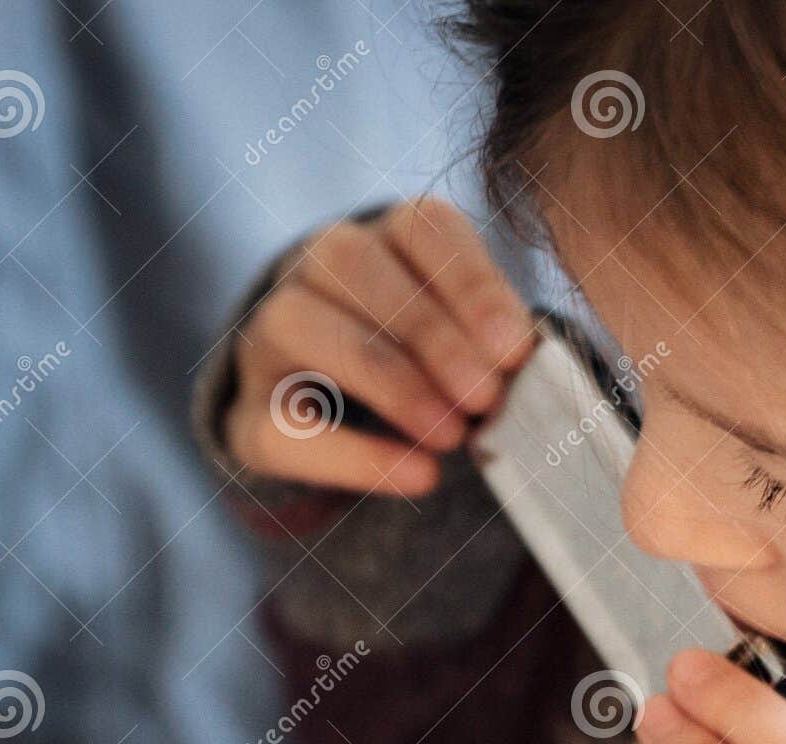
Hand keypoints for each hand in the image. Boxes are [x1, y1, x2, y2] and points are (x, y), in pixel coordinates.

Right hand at [224, 197, 534, 495]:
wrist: (341, 412)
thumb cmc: (437, 361)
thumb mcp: (476, 337)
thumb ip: (499, 342)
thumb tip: (536, 370)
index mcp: (384, 235)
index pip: (419, 226)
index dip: (469, 285)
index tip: (516, 350)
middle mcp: (314, 267)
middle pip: (350, 262)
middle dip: (430, 334)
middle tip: (488, 398)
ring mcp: (268, 334)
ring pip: (297, 323)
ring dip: (387, 379)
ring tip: (453, 434)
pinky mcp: (249, 414)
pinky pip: (282, 427)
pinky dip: (353, 455)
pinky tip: (419, 475)